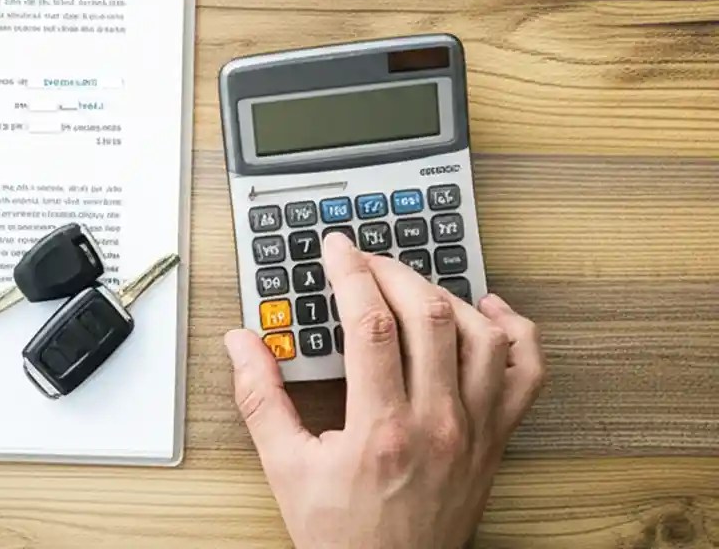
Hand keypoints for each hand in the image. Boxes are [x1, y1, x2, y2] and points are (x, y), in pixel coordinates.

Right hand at [225, 234, 544, 548]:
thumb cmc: (342, 534)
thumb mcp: (285, 467)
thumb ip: (259, 399)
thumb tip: (241, 343)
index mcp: (381, 429)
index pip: (371, 325)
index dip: (352, 274)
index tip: (338, 249)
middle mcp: (438, 423)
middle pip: (429, 316)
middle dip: (393, 272)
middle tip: (366, 260)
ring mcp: (476, 429)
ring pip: (481, 335)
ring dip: (445, 296)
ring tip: (411, 285)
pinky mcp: (497, 439)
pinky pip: (527, 372)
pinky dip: (515, 331)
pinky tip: (488, 313)